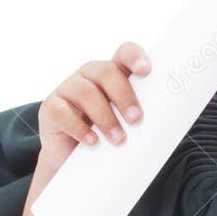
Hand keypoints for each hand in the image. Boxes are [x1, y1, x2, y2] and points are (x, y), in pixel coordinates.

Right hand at [37, 42, 150, 172]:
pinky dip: (80, 128)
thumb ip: (138, 115)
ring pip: (86, 92)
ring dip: (106, 117)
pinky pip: (63, 112)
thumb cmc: (106, 137)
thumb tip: (166, 124)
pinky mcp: (50, 108)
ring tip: (118, 139)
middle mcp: (88, 76)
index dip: (135, 57)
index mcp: (112, 75)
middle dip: (124, 96)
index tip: (146, 71)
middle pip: (106, 72)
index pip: (124, 54)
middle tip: (136, 120)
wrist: (72, 161)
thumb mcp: (124, 123)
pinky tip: (93, 142)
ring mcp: (67, 89)